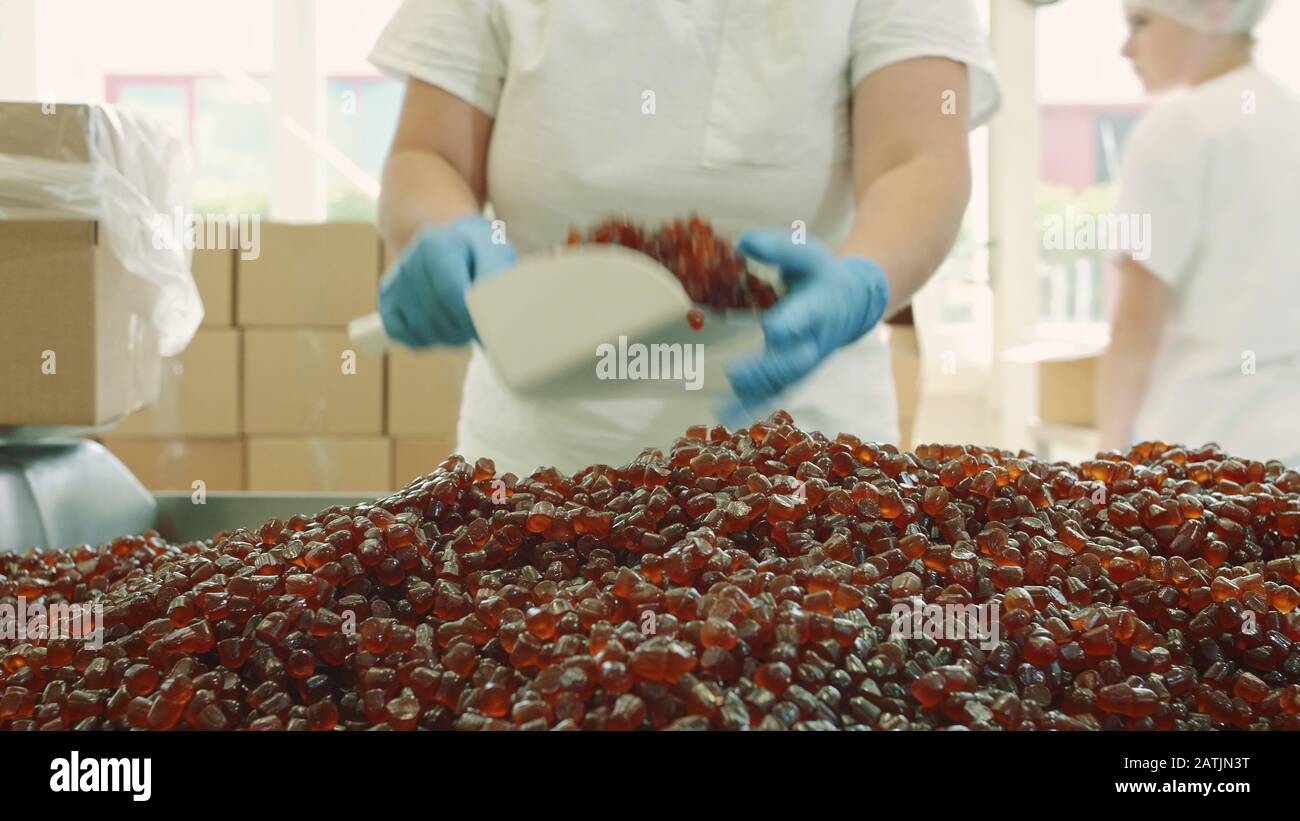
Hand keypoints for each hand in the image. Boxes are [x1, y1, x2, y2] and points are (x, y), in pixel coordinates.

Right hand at [379, 215, 517, 346]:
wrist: (453, 243)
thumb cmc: (479, 254)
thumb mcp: (496, 257)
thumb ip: (495, 285)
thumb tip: (491, 322)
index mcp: (436, 245)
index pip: (450, 293)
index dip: (470, 317)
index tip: (486, 326)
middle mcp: (409, 260)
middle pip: (436, 314)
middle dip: (462, 329)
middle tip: (479, 327)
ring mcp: (395, 281)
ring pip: (421, 327)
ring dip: (447, 336)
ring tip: (464, 324)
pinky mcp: (387, 301)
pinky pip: (403, 334)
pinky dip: (426, 339)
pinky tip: (442, 327)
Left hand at [719, 229, 889, 425]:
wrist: (851, 304)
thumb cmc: (822, 276)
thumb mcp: (806, 254)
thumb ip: (777, 248)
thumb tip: (741, 242)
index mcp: (819, 306)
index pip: (807, 316)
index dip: (792, 324)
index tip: (772, 327)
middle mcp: (813, 340)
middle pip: (794, 360)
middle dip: (767, 368)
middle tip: (735, 373)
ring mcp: (804, 361)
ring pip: (783, 382)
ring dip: (755, 392)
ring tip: (726, 400)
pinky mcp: (792, 373)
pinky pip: (772, 392)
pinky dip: (749, 406)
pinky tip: (724, 416)